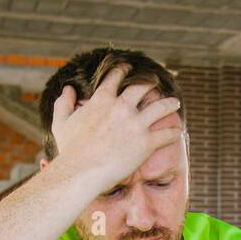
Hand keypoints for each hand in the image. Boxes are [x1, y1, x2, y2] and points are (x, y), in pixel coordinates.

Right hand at [50, 64, 183, 192]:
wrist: (81, 171)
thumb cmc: (70, 150)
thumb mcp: (61, 123)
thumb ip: (64, 103)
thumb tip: (68, 89)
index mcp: (102, 100)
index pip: (115, 78)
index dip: (122, 70)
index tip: (127, 68)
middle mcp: (122, 107)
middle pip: (142, 87)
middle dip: (150, 82)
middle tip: (155, 82)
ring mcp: (136, 124)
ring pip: (160, 107)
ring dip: (169, 103)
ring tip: (174, 102)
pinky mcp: (146, 143)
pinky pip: (166, 134)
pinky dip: (174, 132)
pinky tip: (179, 132)